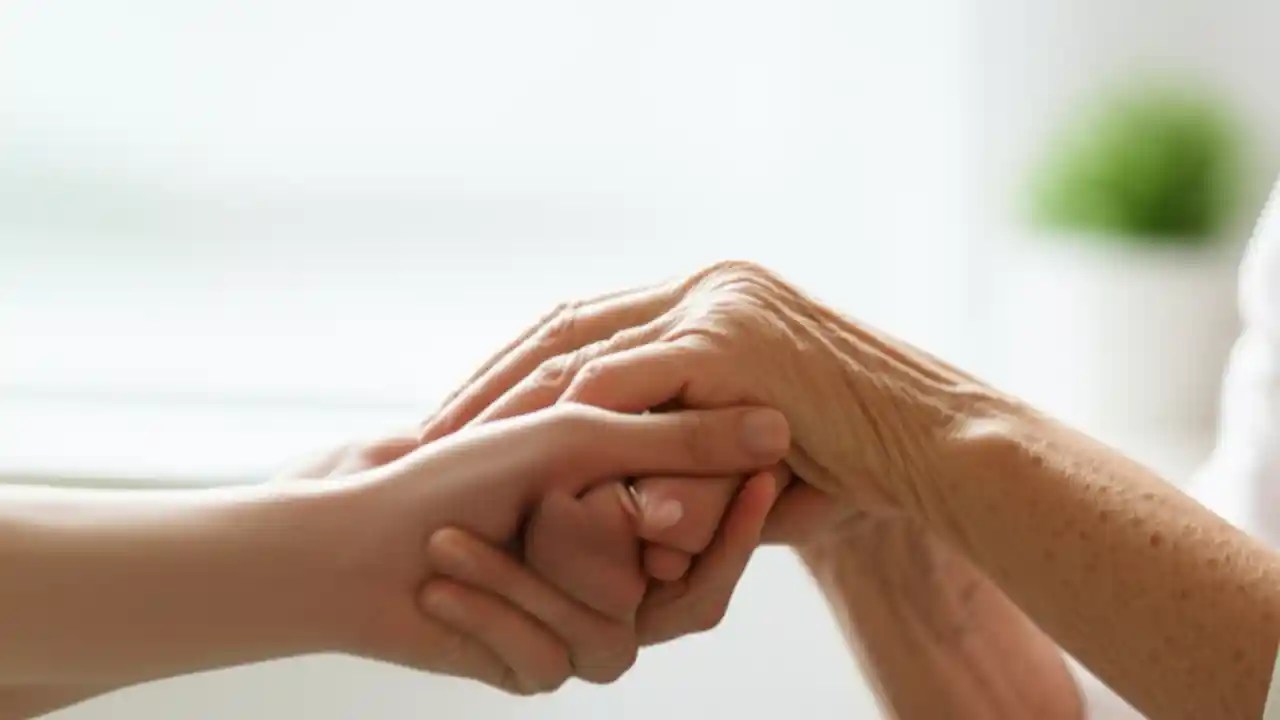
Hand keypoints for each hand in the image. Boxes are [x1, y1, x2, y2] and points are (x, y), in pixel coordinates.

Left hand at [305, 404, 787, 691]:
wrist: (352, 539)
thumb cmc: (458, 473)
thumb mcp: (575, 438)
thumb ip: (676, 441)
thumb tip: (777, 428)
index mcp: (625, 520)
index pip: (716, 544)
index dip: (740, 523)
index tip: (766, 479)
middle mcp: (611, 578)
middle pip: (677, 603)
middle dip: (597, 555)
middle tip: (550, 515)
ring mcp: (574, 626)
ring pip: (606, 636)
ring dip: (521, 585)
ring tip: (450, 544)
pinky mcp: (531, 666)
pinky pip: (548, 660)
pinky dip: (488, 616)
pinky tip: (439, 590)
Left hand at [421, 260, 981, 518]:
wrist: (937, 453)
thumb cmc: (847, 466)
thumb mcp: (742, 452)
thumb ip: (677, 458)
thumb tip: (624, 508)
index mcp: (708, 298)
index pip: (585, 324)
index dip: (517, 371)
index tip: (463, 417)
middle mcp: (707, 287)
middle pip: (563, 327)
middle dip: (491, 382)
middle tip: (426, 429)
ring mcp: (718, 306)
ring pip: (578, 349)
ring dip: (507, 402)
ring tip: (448, 446)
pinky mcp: (731, 342)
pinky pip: (623, 381)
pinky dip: (566, 419)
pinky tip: (515, 453)